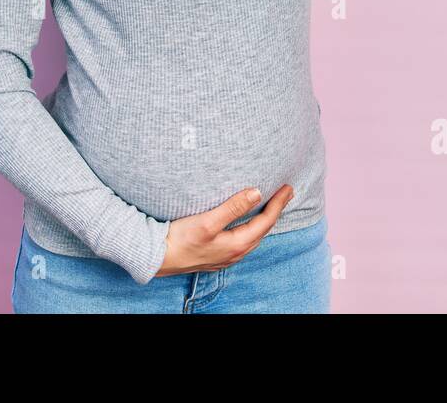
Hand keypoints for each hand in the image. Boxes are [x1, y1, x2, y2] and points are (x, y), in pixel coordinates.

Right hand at [153, 184, 295, 276]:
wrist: (158, 257)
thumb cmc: (181, 239)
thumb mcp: (208, 221)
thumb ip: (233, 207)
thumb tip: (257, 193)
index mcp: (237, 244)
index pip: (265, 221)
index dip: (278, 204)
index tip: (288, 188)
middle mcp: (236, 253)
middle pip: (263, 229)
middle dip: (275, 211)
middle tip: (286, 193)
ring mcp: (227, 256)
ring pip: (254, 236)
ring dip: (265, 220)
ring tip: (271, 206)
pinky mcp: (218, 255)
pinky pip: (244, 240)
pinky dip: (252, 228)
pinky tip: (248, 223)